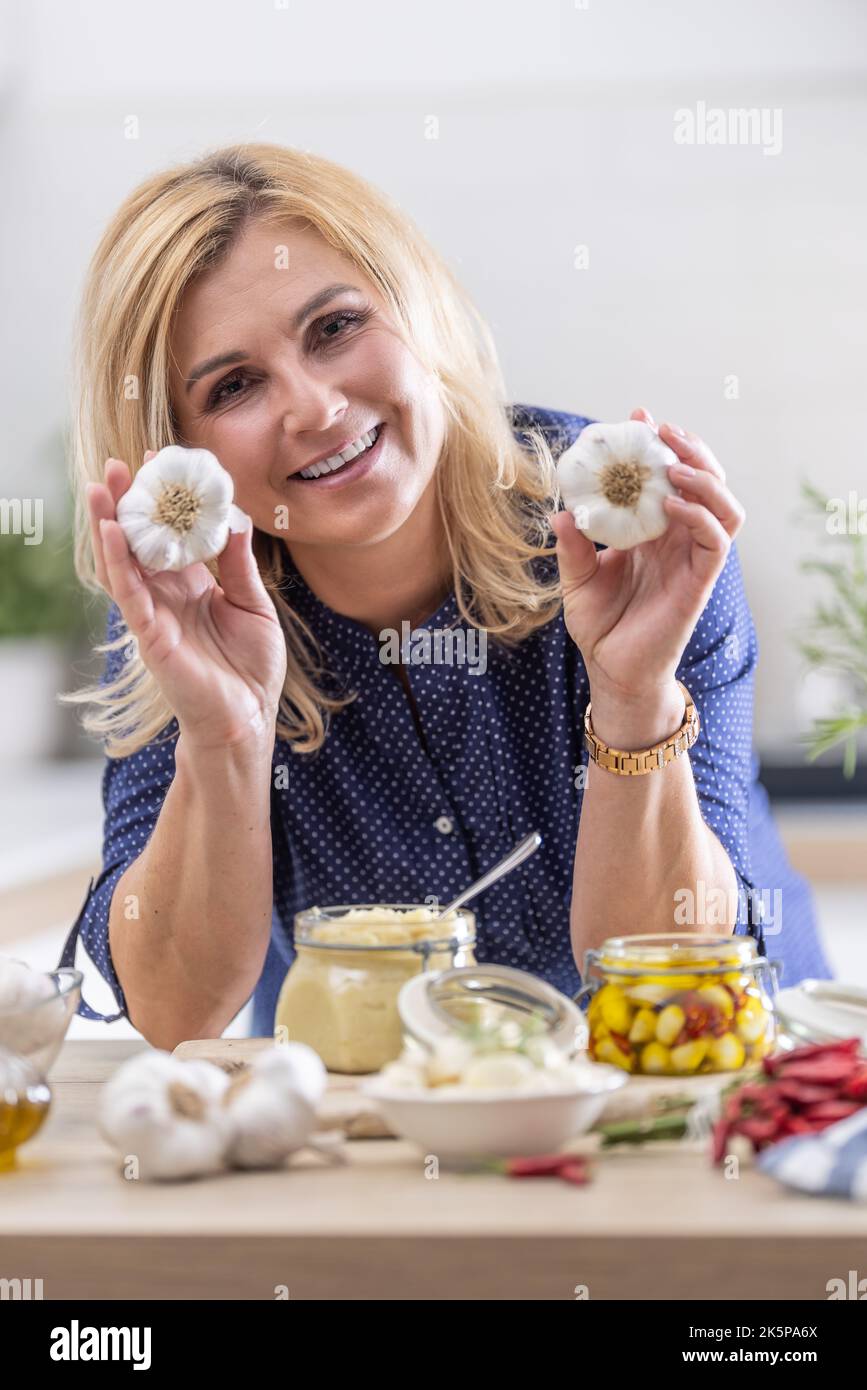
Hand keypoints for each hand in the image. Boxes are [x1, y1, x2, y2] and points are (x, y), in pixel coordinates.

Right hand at [86, 452, 287, 749]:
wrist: (248, 717)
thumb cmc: (251, 669)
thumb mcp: (256, 607)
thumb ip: (241, 567)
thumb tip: (238, 522)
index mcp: (194, 586)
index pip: (173, 535)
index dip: (167, 502)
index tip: (163, 463)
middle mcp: (168, 596)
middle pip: (140, 541)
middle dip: (128, 503)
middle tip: (119, 463)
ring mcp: (154, 614)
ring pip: (124, 561)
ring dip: (110, 523)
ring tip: (99, 485)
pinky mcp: (149, 635)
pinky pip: (129, 593)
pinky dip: (118, 561)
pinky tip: (112, 531)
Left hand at [548, 407, 745, 730]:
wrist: (612, 671)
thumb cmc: (599, 625)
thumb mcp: (576, 580)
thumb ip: (572, 546)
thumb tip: (561, 512)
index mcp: (652, 531)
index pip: (668, 477)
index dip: (658, 445)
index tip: (638, 418)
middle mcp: (678, 539)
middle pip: (706, 480)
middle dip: (688, 449)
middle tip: (660, 431)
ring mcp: (693, 558)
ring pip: (724, 504)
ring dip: (705, 476)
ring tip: (673, 463)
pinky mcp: (700, 582)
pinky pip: (716, 541)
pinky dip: (701, 514)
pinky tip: (672, 504)